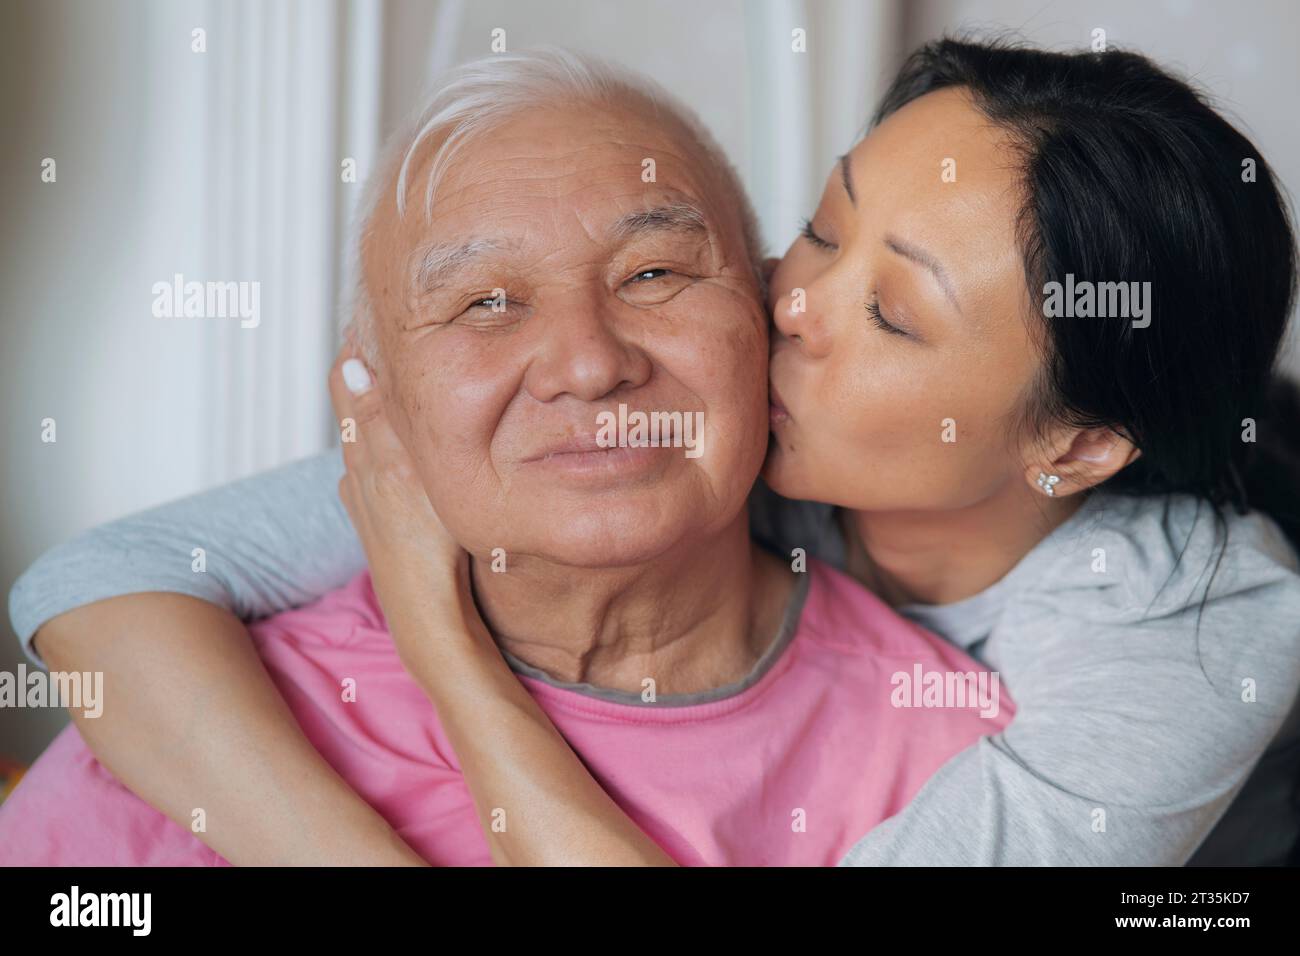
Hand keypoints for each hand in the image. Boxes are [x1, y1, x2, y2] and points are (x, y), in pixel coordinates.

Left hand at [327, 343, 468, 668]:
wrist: (431, 620)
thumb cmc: (428, 549)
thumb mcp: (409, 473)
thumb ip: (381, 419)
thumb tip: (349, 362)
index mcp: (364, 454)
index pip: (348, 378)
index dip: (361, 343)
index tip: (383, 312)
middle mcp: (358, 476)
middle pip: (356, 405)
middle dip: (372, 370)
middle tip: (400, 336)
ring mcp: (369, 503)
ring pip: (368, 440)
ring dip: (383, 409)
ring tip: (410, 384)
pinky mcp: (382, 526)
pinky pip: (379, 471)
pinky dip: (392, 447)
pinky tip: (410, 453)